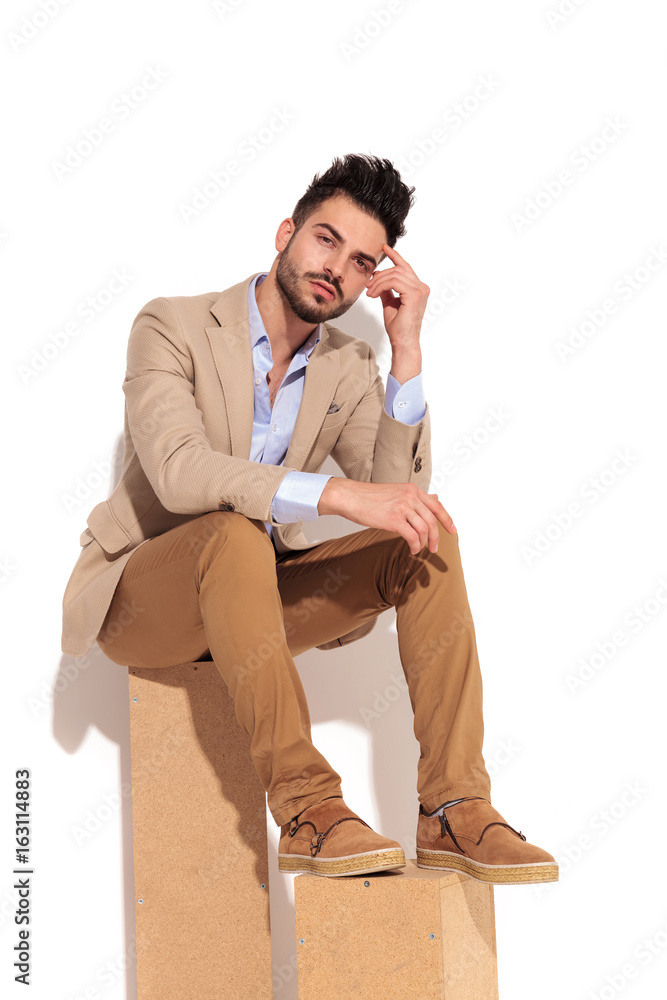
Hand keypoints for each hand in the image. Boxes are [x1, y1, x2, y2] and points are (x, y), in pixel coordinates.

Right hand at [318, 478, 455, 555]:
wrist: (351, 497)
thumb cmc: (369, 497)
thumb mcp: (397, 492)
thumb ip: (416, 496)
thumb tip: (435, 497)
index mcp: (412, 490)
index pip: (437, 505)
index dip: (447, 520)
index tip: (452, 531)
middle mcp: (410, 497)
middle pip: (432, 520)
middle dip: (436, 537)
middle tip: (434, 548)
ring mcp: (402, 507)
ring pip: (424, 529)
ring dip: (425, 543)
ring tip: (420, 550)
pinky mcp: (394, 519)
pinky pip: (413, 536)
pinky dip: (415, 546)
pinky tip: (412, 549)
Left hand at [365, 243, 429, 352]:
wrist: (402, 341)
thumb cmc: (398, 326)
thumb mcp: (390, 303)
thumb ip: (387, 290)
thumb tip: (378, 279)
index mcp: (418, 288)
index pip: (405, 267)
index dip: (395, 256)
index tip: (384, 248)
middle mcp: (422, 287)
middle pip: (398, 270)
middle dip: (380, 275)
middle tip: (368, 285)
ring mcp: (420, 291)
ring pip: (394, 275)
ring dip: (378, 282)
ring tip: (370, 292)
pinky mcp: (414, 295)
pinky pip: (394, 282)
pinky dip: (381, 286)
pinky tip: (374, 294)